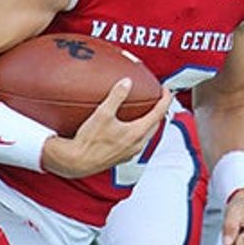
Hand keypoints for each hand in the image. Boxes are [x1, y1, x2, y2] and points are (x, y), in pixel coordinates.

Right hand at [42, 79, 170, 178]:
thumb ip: (116, 96)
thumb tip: (127, 82)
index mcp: (137, 132)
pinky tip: (127, 128)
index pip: (159, 113)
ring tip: (145, 112)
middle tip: (157, 100)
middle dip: (159, 111)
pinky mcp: (123, 157)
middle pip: (156, 125)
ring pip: (147, 135)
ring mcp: (131, 152)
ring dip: (149, 122)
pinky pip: (137, 142)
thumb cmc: (89, 140)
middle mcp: (137, 144)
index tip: (166, 90)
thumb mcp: (102, 113)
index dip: (165, 99)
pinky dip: (138, 132)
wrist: (78, 162)